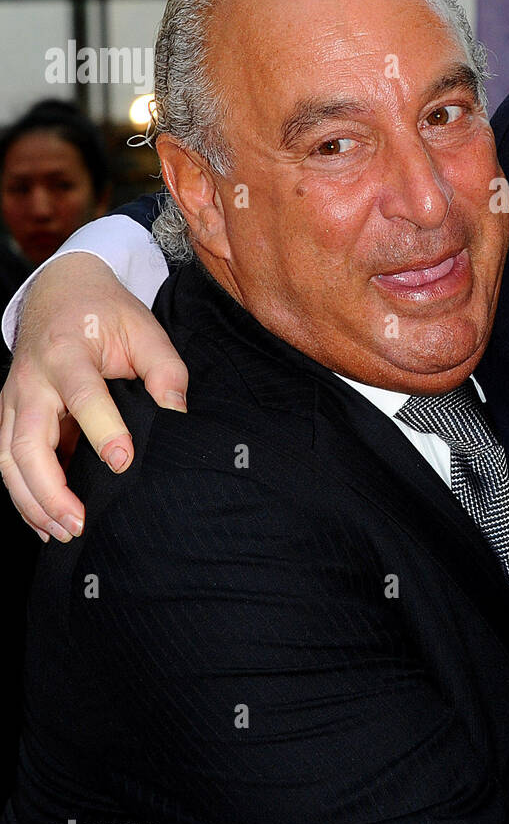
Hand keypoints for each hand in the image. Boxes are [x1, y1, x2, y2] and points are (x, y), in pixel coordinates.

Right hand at [0, 253, 187, 541]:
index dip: (103, 430)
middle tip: (81, 522)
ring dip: (33, 501)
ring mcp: (13, 400)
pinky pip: (8, 463)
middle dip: (50, 488)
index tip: (123, 461)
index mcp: (67, 352)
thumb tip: (177, 415)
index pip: (82, 396)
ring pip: (8, 460)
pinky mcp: (9, 416)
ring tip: (65, 532)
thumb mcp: (145, 328)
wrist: (59, 292)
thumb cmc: (106, 313)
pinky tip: (46, 523)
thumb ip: (166, 370)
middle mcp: (31, 380)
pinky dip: (24, 496)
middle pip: (26, 441)